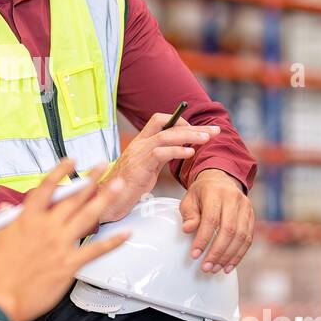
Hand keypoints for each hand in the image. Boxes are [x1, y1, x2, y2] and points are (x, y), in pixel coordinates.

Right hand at [0, 160, 130, 320]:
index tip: (72, 161)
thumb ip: (6, 220)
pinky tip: (124, 234)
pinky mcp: (69, 264)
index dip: (60, 172)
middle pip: (73, 198)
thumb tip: (8, 208)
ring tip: (117, 185)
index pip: (46, 188)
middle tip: (103, 166)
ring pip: (87, 216)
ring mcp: (60, 245)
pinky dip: (112, 242)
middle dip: (90, 179)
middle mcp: (46, 227)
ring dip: (105, 199)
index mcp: (27, 219)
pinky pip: (95, 249)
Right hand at [99, 112, 219, 222]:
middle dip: (194, 127)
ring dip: (189, 136)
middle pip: (168, 126)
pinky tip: (190, 153)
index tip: (197, 130)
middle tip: (214, 131)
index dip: (180, 121)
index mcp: (140, 142)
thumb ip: (158, 157)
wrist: (105, 200)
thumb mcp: (145, 167)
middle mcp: (139, 144)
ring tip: (206, 139)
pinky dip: (177, 151)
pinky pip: (160, 153)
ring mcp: (138, 154)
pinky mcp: (139, 167)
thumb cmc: (125, 187)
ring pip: (166, 136)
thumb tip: (178, 150)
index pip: (160, 120)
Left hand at [179, 168, 253, 273]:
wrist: (221, 180)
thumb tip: (188, 230)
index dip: (203, 239)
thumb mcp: (189, 199)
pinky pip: (248, 239)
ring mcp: (246, 207)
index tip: (194, 255)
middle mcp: (234, 199)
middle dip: (217, 252)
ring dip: (228, 256)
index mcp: (215, 192)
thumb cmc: (202, 193)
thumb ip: (189, 214)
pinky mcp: (251, 216)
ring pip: (241, 236)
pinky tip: (228, 266)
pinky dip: (238, 255)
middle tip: (206, 267)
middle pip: (228, 230)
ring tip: (215, 269)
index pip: (211, 219)